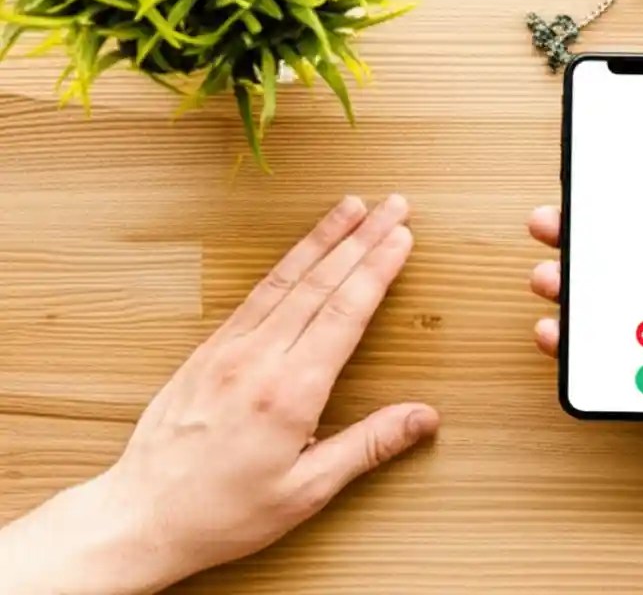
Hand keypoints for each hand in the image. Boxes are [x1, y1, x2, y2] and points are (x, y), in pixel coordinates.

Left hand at [0, 195, 439, 594]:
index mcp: (289, 393)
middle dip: (362, 239)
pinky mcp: (207, 351)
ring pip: (284, 279)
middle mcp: (257, 360)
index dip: (377, 270)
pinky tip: (303, 250)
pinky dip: (285, 264)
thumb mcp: (307, 491)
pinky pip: (254, 294)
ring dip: (323, 238)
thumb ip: (368, 445)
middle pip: (320, 283)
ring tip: (352, 207)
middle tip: (394, 204)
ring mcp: (227, 350)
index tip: (402, 236)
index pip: (343, 313)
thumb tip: (424, 417)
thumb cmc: (225, 513)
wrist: (141, 516)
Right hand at [527, 180, 642, 512]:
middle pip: (626, 266)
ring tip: (548, 277)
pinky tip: (554, 332)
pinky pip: (601, 358)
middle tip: (551, 225)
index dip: (632, 210)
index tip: (599, 189)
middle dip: (583, 242)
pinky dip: (570, 344)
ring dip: (568, 288)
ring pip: (604, 308)